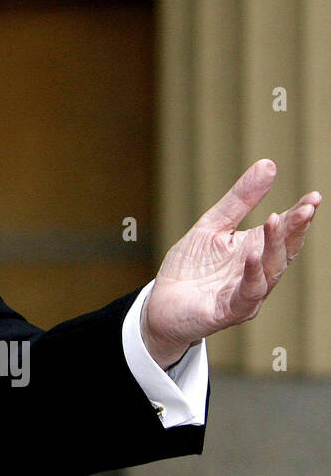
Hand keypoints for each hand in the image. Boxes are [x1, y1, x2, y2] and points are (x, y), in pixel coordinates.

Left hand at [143, 159, 320, 368]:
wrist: (161, 305)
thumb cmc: (191, 268)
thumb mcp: (212, 226)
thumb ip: (240, 200)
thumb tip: (269, 164)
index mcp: (256, 252)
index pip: (284, 233)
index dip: (299, 217)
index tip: (314, 197)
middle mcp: (258, 274)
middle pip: (283, 251)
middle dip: (295, 229)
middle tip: (306, 208)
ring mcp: (246, 295)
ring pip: (269, 271)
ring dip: (274, 247)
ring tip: (275, 221)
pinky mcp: (227, 311)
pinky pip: (246, 294)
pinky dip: (252, 276)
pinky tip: (252, 256)